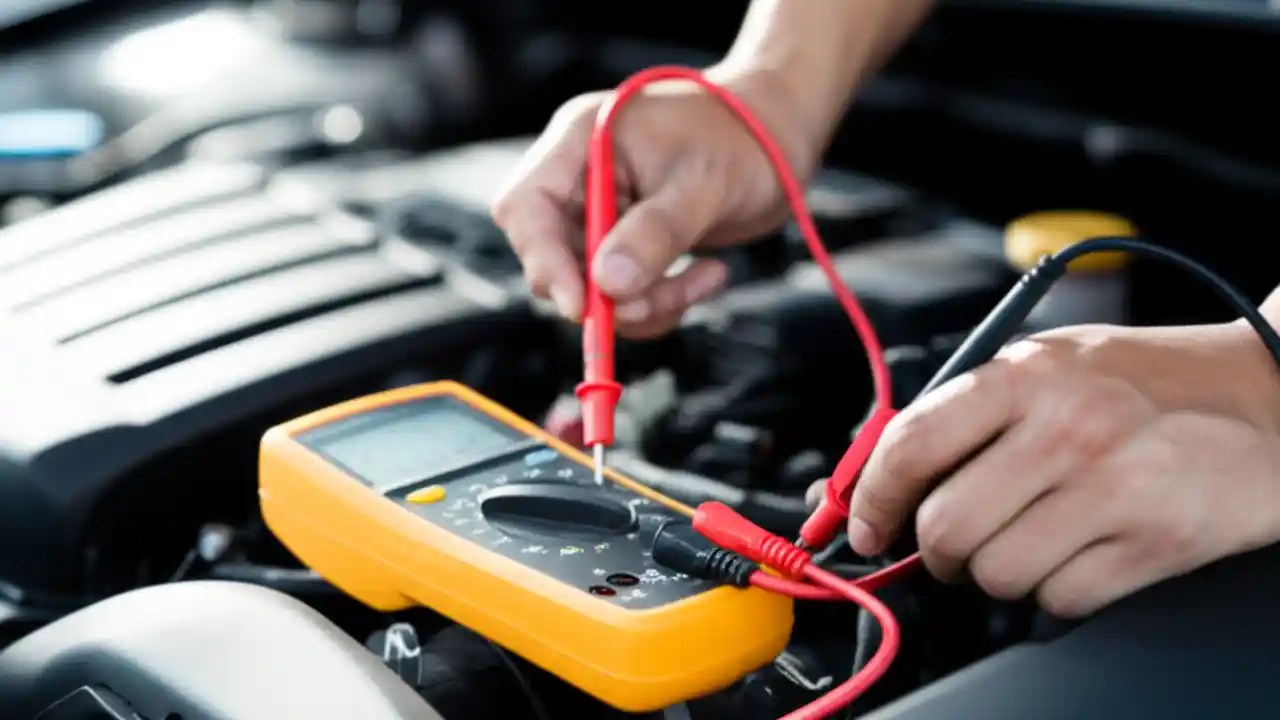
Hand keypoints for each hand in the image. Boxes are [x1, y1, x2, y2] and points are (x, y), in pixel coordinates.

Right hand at [490, 67, 818, 337]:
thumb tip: (608, 284)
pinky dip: (661, 301)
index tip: (582, 305)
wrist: (778, 141)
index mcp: (581, 140)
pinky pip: (622, 295)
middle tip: (658, 300)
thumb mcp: (703, 183)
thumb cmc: (743, 138)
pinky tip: (706, 275)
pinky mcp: (624, 245)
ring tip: (704, 279)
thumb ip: (655, 232)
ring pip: (591, 287)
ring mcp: (600, 214)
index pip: (526, 206)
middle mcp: (579, 177)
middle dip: (605, 292)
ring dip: (645, 303)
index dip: (543, 260)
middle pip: (552, 254)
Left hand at [842, 321, 1279, 616]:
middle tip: (950, 546)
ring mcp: (1114, 486)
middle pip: (944, 526)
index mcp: (1026, 374)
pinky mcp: (1156, 541)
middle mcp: (1065, 427)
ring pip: (996, 573)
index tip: (866, 526)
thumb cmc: (1151, 380)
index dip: (872, 498)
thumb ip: (967, 412)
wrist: (1275, 395)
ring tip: (1027, 541)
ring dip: (997, 573)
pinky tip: (1078, 555)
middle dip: (934, 551)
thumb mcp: (1052, 365)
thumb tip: (876, 475)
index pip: (910, 444)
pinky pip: (1061, 599)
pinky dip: (1056, 592)